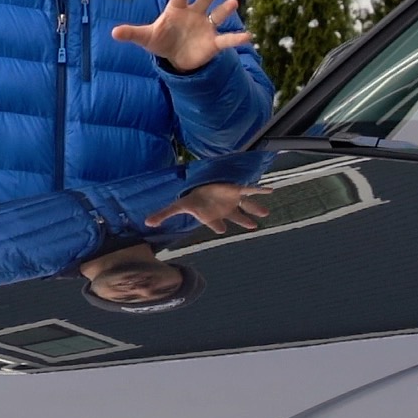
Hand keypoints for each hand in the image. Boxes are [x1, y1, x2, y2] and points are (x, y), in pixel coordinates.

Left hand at [110, 0, 252, 74]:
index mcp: (176, 10)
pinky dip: (236, 39)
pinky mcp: (213, 42)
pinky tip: (248, 36)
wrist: (176, 54)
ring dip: (225, 10)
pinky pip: (227, 39)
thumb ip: (132, 33)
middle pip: (202, 0)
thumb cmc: (161, 40)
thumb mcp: (146, 38)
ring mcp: (205, 27)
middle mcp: (194, 14)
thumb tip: (114, 32)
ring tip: (234, 2)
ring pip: (217, 16)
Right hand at [147, 180, 270, 234]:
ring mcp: (232, 202)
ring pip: (245, 206)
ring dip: (255, 208)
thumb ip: (164, 214)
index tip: (221, 228)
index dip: (217, 225)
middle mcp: (225, 212)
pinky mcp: (236, 190)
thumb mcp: (178, 206)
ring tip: (265, 213)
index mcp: (212, 217)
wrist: (202, 189)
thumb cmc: (193, 201)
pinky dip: (259, 190)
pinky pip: (250, 191)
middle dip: (243, 221)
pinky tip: (270, 191)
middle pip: (235, 217)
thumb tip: (147, 222)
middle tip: (252, 227)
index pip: (215, 223)